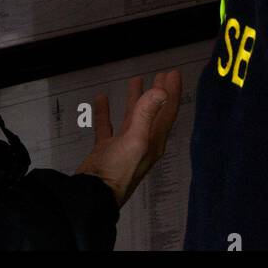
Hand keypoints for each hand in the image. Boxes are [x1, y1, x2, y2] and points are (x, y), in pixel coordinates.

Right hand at [75, 70, 181, 207]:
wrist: (94, 193)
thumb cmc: (118, 171)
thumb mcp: (135, 139)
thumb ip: (147, 113)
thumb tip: (161, 91)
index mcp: (153, 140)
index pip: (167, 112)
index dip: (171, 92)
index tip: (173, 74)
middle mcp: (142, 142)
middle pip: (153, 112)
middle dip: (158, 93)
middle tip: (161, 75)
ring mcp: (124, 146)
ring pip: (132, 117)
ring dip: (135, 99)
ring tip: (136, 81)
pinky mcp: (107, 149)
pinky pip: (108, 126)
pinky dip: (106, 112)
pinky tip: (102, 100)